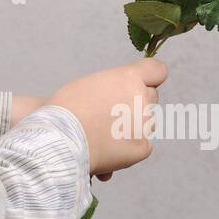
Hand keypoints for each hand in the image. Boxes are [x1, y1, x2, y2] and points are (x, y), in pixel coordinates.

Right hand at [47, 58, 167, 176]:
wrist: (60, 138)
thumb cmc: (66, 109)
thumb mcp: (87, 84)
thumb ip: (111, 86)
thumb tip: (112, 98)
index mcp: (128, 78)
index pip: (157, 70)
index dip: (149, 78)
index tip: (140, 84)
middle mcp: (142, 99)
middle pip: (150, 98)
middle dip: (136, 104)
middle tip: (111, 113)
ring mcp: (145, 124)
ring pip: (147, 122)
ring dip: (132, 126)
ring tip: (104, 134)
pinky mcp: (143, 148)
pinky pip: (142, 144)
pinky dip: (128, 147)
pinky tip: (107, 148)